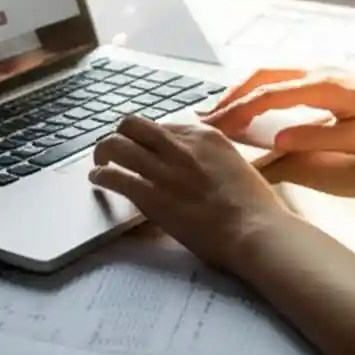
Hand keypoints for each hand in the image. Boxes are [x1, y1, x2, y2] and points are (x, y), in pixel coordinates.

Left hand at [90, 116, 294, 269]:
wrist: (255, 230)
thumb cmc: (254, 207)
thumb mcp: (236, 165)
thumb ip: (211, 158)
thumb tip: (195, 164)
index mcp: (205, 136)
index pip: (163, 126)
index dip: (149, 140)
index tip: (145, 152)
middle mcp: (181, 146)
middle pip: (134, 124)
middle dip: (120, 134)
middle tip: (115, 150)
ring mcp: (164, 169)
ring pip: (117, 144)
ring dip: (103, 153)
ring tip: (100, 164)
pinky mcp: (151, 195)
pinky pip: (114, 176)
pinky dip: (101, 176)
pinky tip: (99, 181)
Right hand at [201, 68, 354, 156]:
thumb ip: (316, 139)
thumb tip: (276, 141)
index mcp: (324, 85)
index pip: (267, 95)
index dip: (236, 111)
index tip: (212, 128)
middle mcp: (322, 71)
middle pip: (264, 76)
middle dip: (232, 95)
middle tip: (207, 117)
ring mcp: (331, 70)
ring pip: (277, 74)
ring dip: (249, 90)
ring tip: (228, 110)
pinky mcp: (340, 77)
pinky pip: (291, 78)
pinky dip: (268, 88)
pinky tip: (267, 104)